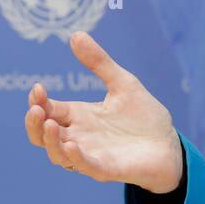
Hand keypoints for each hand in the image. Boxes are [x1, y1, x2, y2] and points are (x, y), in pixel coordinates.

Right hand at [23, 31, 183, 193]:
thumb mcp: (122, 83)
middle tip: (36, 109)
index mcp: (79, 116)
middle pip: (43, 135)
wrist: (170, 144)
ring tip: (51, 123)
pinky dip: (75, 158)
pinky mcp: (107, 169)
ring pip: (57, 154)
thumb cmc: (144, 117)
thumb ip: (99, 62)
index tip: (38, 88)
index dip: (38, 101)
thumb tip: (76, 34)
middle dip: (34, 123)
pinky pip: (84, 167)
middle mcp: (79, 136)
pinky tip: (71, 145)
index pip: (48, 110)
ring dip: (50, 141)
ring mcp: (91, 154)